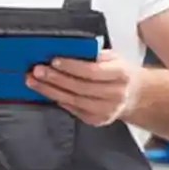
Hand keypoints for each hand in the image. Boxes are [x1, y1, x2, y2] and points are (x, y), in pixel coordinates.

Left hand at [25, 49, 140, 126]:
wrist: (134, 94)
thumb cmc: (119, 72)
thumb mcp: (112, 57)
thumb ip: (92, 54)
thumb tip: (64, 49)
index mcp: (121, 74)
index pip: (93, 71)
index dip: (72, 67)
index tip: (54, 60)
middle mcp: (116, 94)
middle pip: (80, 87)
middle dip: (55, 78)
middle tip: (37, 70)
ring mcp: (107, 110)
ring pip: (73, 101)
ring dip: (50, 91)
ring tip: (34, 81)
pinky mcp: (98, 120)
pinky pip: (73, 110)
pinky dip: (58, 100)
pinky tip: (46, 92)